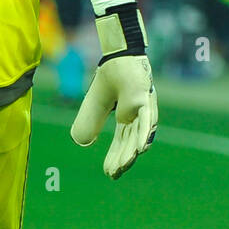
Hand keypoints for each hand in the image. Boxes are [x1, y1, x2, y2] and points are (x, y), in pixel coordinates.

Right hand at [71, 52, 157, 178]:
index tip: (109, 173)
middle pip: (131, 142)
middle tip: (114, 175)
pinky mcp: (146, 98)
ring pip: (139, 134)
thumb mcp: (95, 103)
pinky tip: (140, 149)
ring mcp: (144, 108)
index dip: (115, 156)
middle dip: (123, 159)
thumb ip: (90, 121)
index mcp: (127, 116)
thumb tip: (82, 142)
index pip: (122, 141)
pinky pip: (146, 120)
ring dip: (132, 151)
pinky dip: (143, 135)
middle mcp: (138, 115)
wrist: (118, 53)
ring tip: (124, 166)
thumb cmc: (111, 74)